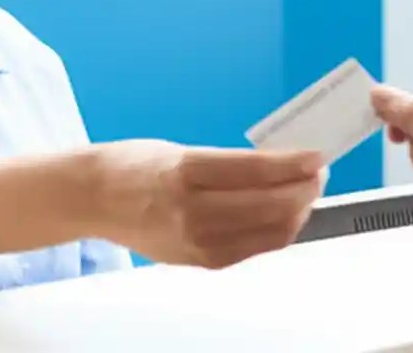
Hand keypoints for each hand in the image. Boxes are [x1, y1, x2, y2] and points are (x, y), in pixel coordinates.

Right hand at [91, 140, 324, 268]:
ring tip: (305, 192)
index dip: (295, 165)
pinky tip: (283, 214)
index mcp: (186, 173)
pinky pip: (255, 248)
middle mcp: (192, 212)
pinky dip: (277, 230)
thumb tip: (284, 165)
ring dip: (297, 211)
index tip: (318, 156)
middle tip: (317, 173)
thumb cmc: (134, 166)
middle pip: (271, 205)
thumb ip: (231, 163)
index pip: (257, 171)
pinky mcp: (202, 261)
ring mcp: (198, 242)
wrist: (94, 199)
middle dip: (304, 188)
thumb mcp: (181, 151)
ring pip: (271, 232)